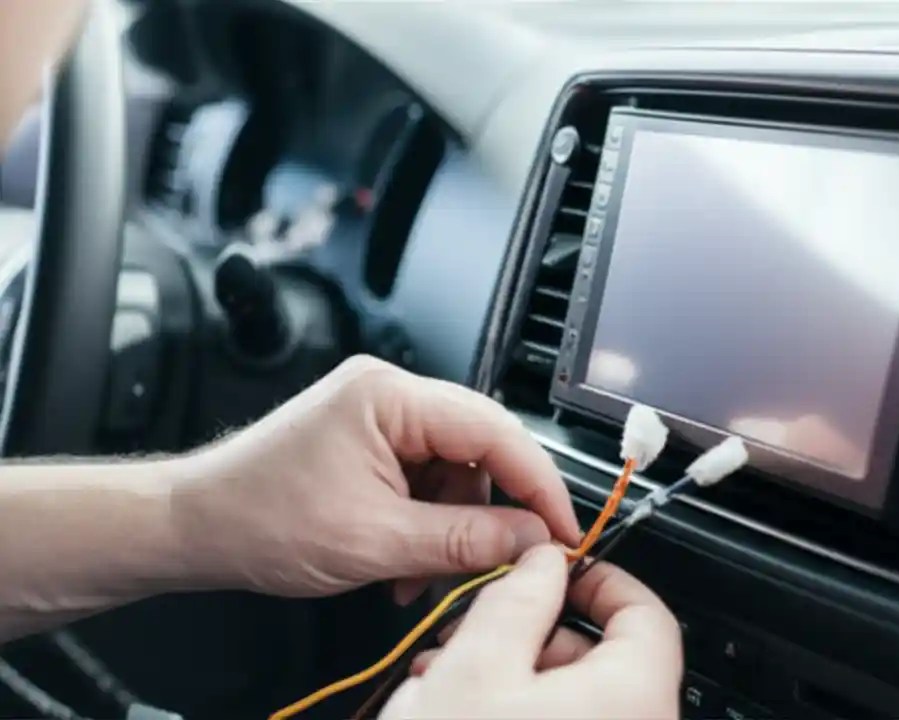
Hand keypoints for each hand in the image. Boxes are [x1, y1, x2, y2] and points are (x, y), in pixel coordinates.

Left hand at [171, 355, 579, 600]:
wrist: (192, 528)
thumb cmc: (257, 518)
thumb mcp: (376, 542)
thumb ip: (465, 541)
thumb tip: (532, 539)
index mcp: (389, 396)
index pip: (495, 431)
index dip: (538, 484)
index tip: (564, 529)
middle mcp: (389, 394)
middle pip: (481, 449)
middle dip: (492, 512)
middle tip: (508, 558)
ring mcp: (380, 417)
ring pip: (458, 472)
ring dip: (456, 529)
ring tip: (427, 575)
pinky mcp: (373, 443)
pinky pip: (429, 482)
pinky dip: (430, 526)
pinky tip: (409, 564)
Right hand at [380, 545, 682, 719]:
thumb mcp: (475, 667)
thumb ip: (519, 599)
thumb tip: (544, 563)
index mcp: (634, 698)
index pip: (647, 616)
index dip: (600, 580)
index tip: (558, 569)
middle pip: (602, 661)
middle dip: (533, 636)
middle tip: (475, 630)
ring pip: (572, 704)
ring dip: (512, 680)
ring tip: (445, 682)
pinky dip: (514, 718)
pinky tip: (459, 716)